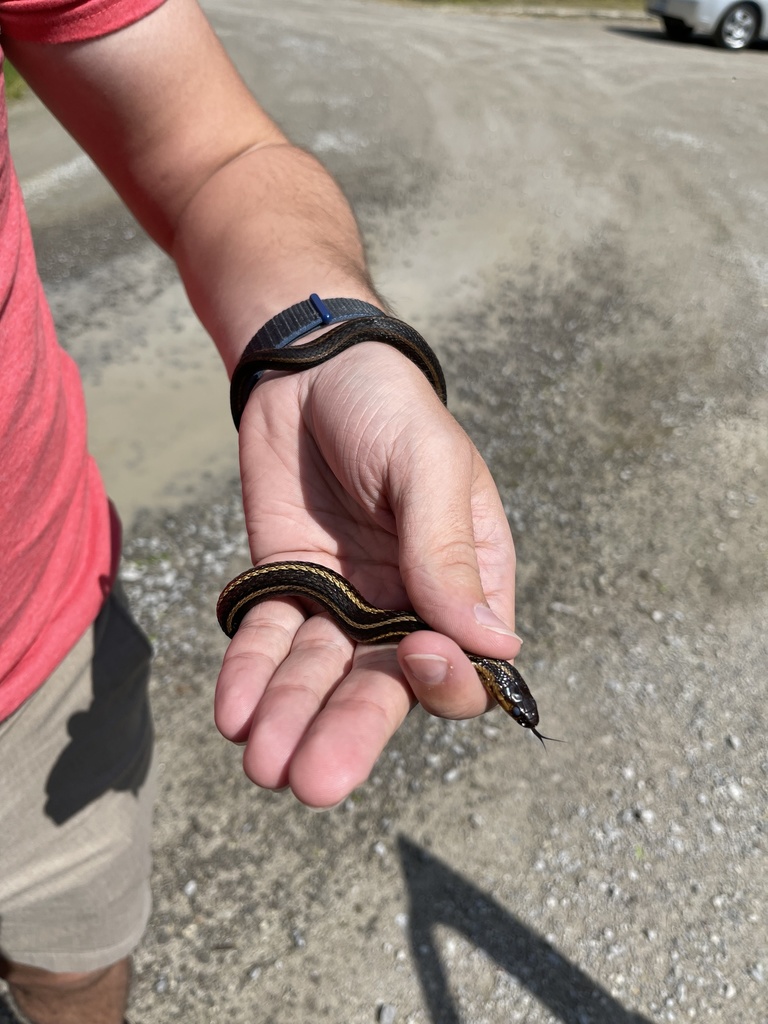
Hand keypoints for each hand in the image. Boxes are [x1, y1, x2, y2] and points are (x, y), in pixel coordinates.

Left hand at [214, 342, 519, 806]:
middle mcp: (404, 607)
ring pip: (318, 676)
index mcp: (464, 583)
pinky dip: (250, 676)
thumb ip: (448, 550)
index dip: (443, 675)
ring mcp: (342, 603)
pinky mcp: (286, 588)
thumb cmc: (390, 407)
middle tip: (312, 783)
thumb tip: (492, 645)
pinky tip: (233, 712)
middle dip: (348, 734)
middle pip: (381, 688)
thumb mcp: (429, 465)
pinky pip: (267, 640)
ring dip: (290, 718)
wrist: (309, 371)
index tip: (416, 656)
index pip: (463, 659)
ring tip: (260, 763)